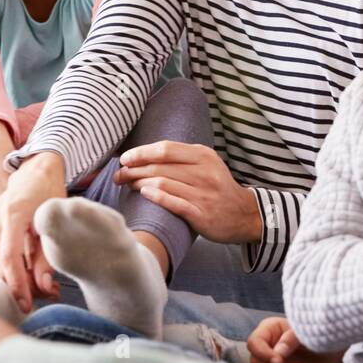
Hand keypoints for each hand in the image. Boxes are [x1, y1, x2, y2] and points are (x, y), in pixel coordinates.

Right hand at [0, 152, 65, 312]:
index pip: (9, 257)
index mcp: (11, 213)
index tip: (26, 304)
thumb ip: (46, 255)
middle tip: (41, 298)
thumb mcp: (52, 221)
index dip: (17, 284)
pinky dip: (5, 269)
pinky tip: (23, 275)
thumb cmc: (49, 193)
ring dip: (11, 280)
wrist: (34, 169)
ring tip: (37, 287)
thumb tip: (44, 286)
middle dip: (18, 286)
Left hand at [115, 142, 261, 243]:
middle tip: (119, 175)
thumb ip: (181, 158)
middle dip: (134, 169)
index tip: (124, 159)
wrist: (244, 214)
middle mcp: (204, 172)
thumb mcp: (206, 164)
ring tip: (127, 185)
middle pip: (160, 166)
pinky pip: (173, 203)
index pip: (165, 148)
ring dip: (139, 183)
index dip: (141, 152)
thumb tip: (145, 154)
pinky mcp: (202, 214)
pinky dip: (156, 197)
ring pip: (163, 182)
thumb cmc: (217, 187)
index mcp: (203, 155)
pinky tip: (144, 194)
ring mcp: (204, 194)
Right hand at [247, 317, 343, 362]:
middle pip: (256, 361)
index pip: (254, 342)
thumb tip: (277, 354)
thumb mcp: (307, 331)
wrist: (332, 348)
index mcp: (270, 329)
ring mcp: (272, 360)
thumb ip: (291, 339)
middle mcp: (267, 345)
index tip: (279, 362)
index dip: (263, 353)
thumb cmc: (318, 333)